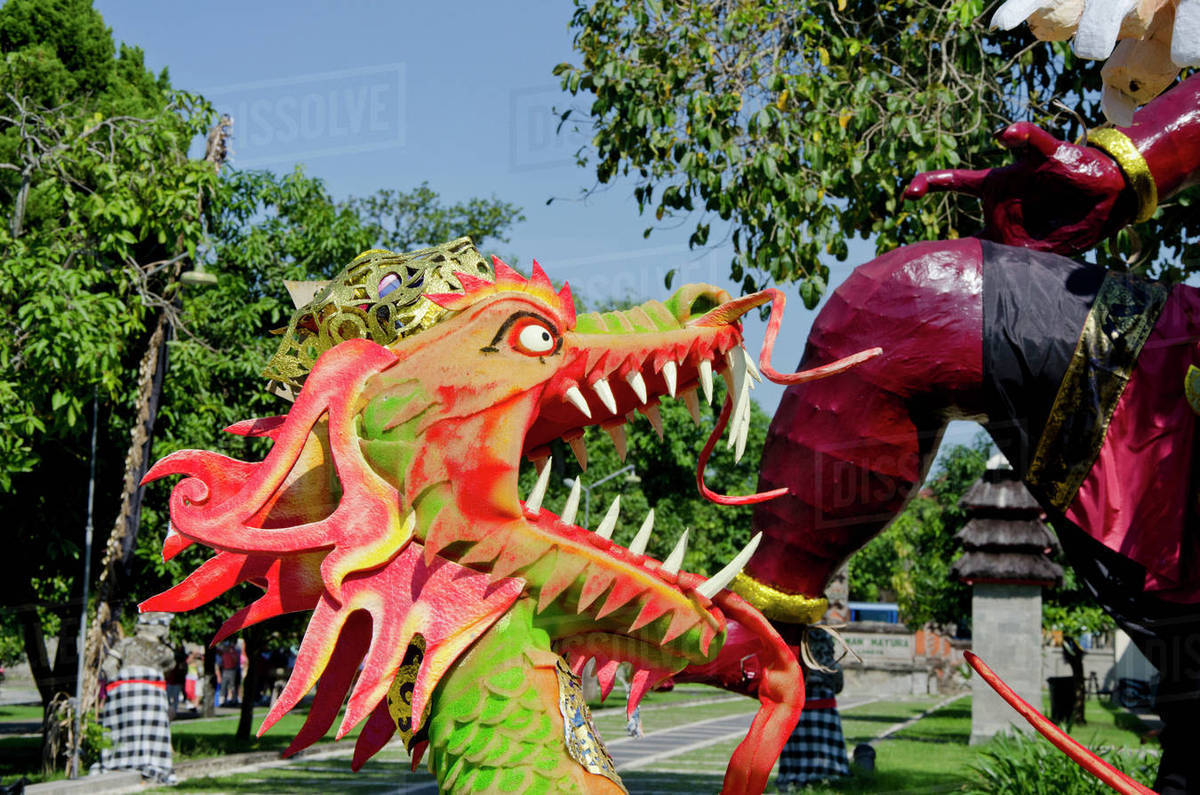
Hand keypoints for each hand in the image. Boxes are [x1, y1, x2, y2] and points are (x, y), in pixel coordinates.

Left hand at [904, 122, 1136, 254]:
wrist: (1108, 199)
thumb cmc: (1065, 224)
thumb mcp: (1032, 250)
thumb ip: (1005, 262)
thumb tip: (980, 285)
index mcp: (995, 204)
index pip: (956, 196)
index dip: (931, 190)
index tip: (906, 194)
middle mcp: (1003, 185)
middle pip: (963, 183)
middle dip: (936, 183)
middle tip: (910, 193)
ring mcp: (1023, 170)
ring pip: (999, 164)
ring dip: (994, 165)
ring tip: (1006, 158)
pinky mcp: (1048, 156)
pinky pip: (1033, 142)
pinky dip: (1020, 136)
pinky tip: (1006, 136)